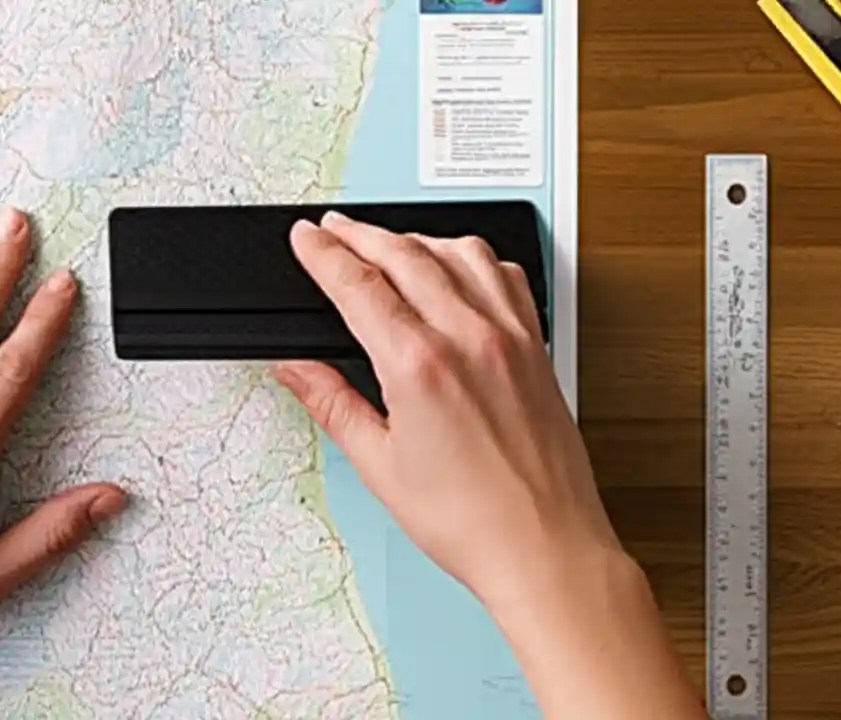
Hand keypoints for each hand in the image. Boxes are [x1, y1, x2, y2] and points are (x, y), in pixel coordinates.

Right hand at [276, 212, 614, 606]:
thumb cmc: (471, 521)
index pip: (358, 283)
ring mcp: (510, 337)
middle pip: (403, 253)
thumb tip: (295, 371)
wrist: (545, 549)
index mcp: (419, 365)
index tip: (305, 238)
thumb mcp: (379, 465)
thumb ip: (332, 403)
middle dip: (359, 233)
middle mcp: (469, 338)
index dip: (323, 253)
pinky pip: (506, 276)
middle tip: (332, 228)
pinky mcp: (537, 347)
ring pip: (459, 251)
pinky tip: (459, 267)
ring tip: (388, 241)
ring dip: (415, 237)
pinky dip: (473, 259)